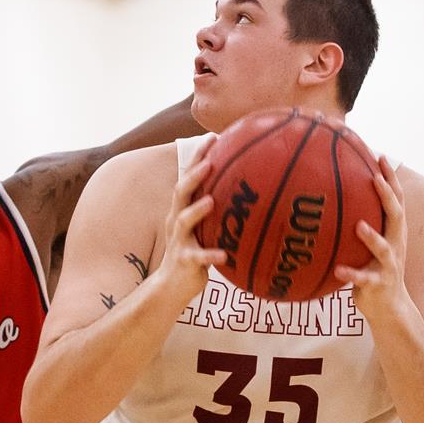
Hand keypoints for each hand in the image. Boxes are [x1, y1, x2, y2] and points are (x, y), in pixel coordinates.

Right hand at [151, 148, 225, 311]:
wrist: (171, 286)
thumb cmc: (194, 253)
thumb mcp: (204, 228)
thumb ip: (219, 211)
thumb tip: (252, 194)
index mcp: (182, 209)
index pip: (188, 176)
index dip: (198, 155)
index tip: (214, 136)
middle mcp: (177, 220)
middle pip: (181, 191)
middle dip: (193, 174)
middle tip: (210, 160)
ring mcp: (179, 241)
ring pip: (183, 221)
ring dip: (196, 210)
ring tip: (211, 201)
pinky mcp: (184, 261)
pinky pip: (197, 257)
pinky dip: (210, 255)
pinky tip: (224, 255)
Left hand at [336, 160, 410, 324]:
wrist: (389, 308)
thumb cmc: (373, 269)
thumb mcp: (371, 244)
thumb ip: (359, 222)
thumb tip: (334, 199)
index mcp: (394, 233)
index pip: (396, 200)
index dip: (390, 178)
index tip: (380, 156)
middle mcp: (396, 245)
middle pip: (396, 216)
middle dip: (388, 196)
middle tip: (375, 178)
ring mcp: (389, 266)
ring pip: (384, 249)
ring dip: (372, 237)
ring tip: (359, 226)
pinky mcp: (378, 285)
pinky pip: (364, 279)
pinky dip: (351, 274)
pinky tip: (338, 270)